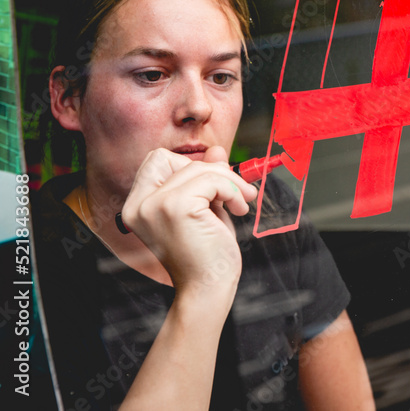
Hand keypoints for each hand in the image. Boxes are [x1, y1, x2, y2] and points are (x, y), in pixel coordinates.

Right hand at [120, 146, 257, 300]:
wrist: (208, 289)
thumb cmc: (207, 253)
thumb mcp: (206, 208)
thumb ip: (206, 179)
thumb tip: (216, 149)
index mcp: (137, 206)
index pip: (157, 160)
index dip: (189, 166)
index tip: (213, 186)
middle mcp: (138, 205)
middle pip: (176, 159)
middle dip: (212, 171)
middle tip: (236, 192)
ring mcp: (153, 205)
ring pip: (199, 169)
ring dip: (229, 182)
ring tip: (241, 204)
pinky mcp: (175, 208)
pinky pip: (212, 180)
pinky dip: (232, 190)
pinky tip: (239, 210)